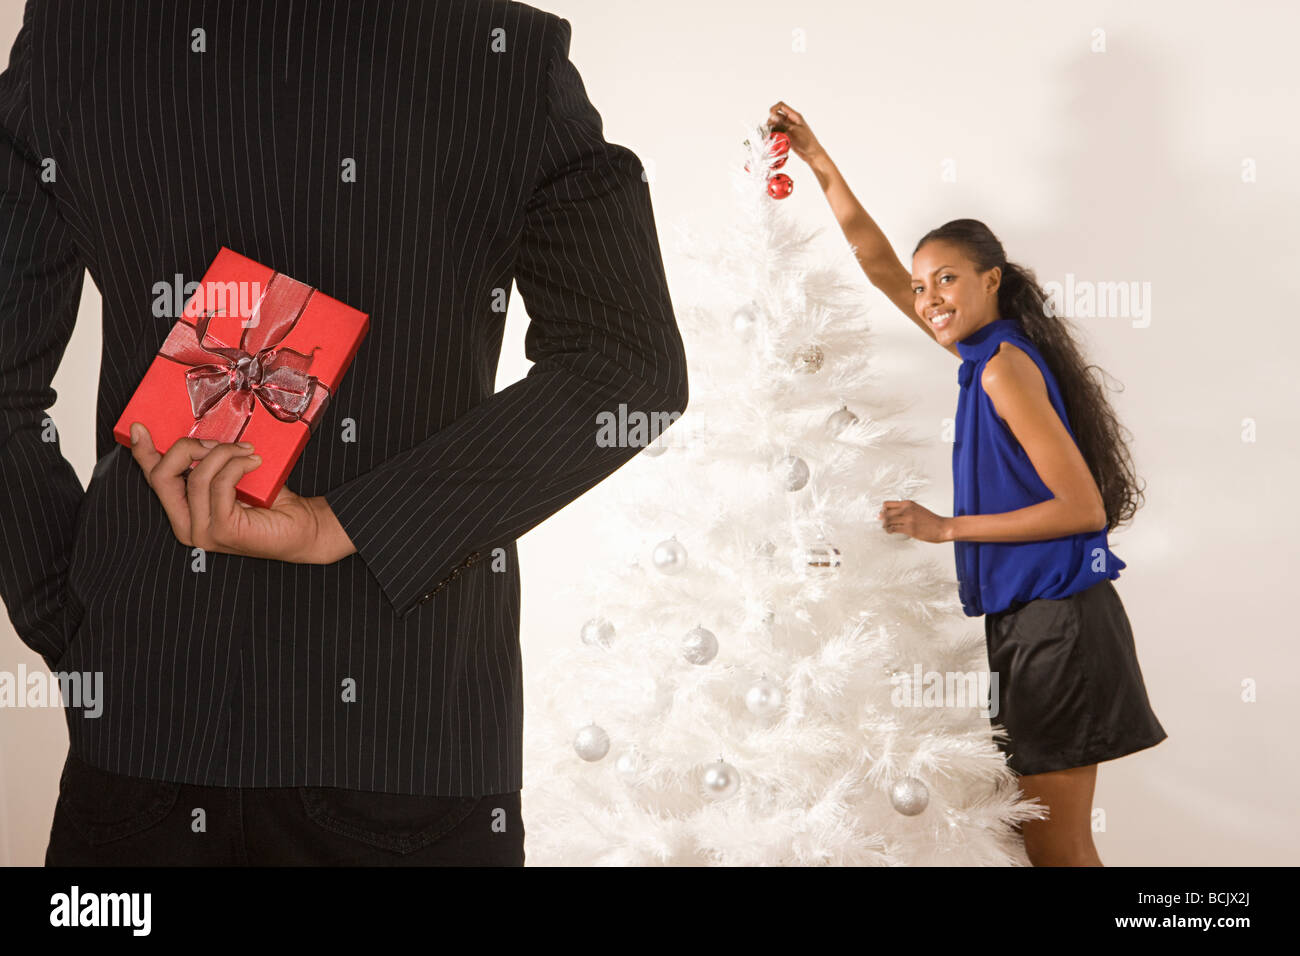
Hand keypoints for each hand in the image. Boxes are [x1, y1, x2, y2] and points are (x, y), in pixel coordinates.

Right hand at [128, 422, 355, 563]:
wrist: (305, 527)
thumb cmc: (272, 503)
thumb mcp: (235, 476)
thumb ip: (212, 464)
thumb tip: (201, 438)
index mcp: (184, 513)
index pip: (155, 480)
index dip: (143, 453)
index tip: (139, 428)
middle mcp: (186, 527)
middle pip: (163, 476)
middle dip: (188, 448)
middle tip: (220, 443)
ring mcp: (203, 533)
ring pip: (196, 476)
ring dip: (224, 454)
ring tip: (248, 452)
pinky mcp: (223, 531)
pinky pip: (220, 484)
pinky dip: (237, 466)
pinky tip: (254, 462)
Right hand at [766, 101, 823, 163]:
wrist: (811, 153)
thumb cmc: (806, 141)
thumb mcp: (794, 130)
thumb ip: (782, 123)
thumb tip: (772, 116)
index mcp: (794, 116)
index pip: (781, 105)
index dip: (774, 108)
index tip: (770, 116)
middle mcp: (789, 120)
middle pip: (776, 115)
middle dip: (770, 120)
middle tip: (769, 128)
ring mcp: (787, 128)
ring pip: (775, 124)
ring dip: (770, 127)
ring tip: (769, 134)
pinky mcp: (785, 135)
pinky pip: (777, 132)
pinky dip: (772, 133)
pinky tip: (770, 138)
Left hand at [877, 500, 952, 543]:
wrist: (942, 527)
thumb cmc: (931, 520)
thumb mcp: (917, 509)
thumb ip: (906, 509)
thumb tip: (893, 513)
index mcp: (908, 503)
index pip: (887, 504)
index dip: (883, 510)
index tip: (883, 514)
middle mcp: (907, 509)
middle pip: (885, 513)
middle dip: (882, 518)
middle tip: (883, 522)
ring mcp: (908, 519)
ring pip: (887, 521)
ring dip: (885, 526)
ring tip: (887, 528)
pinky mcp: (909, 529)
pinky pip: (893, 529)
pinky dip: (889, 531)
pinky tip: (891, 532)